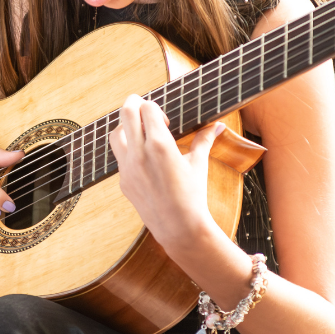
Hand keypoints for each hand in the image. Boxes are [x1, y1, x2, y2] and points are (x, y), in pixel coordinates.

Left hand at [108, 94, 225, 249]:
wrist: (179, 228)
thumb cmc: (193, 196)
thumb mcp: (199, 165)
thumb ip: (205, 140)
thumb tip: (218, 125)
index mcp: (160, 145)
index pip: (147, 108)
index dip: (155, 107)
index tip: (165, 120)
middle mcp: (139, 154)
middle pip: (126, 112)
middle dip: (135, 104)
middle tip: (146, 112)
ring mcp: (128, 168)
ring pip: (116, 133)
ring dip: (127, 127)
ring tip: (142, 135)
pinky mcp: (123, 181)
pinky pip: (118, 156)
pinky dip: (127, 150)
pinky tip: (143, 157)